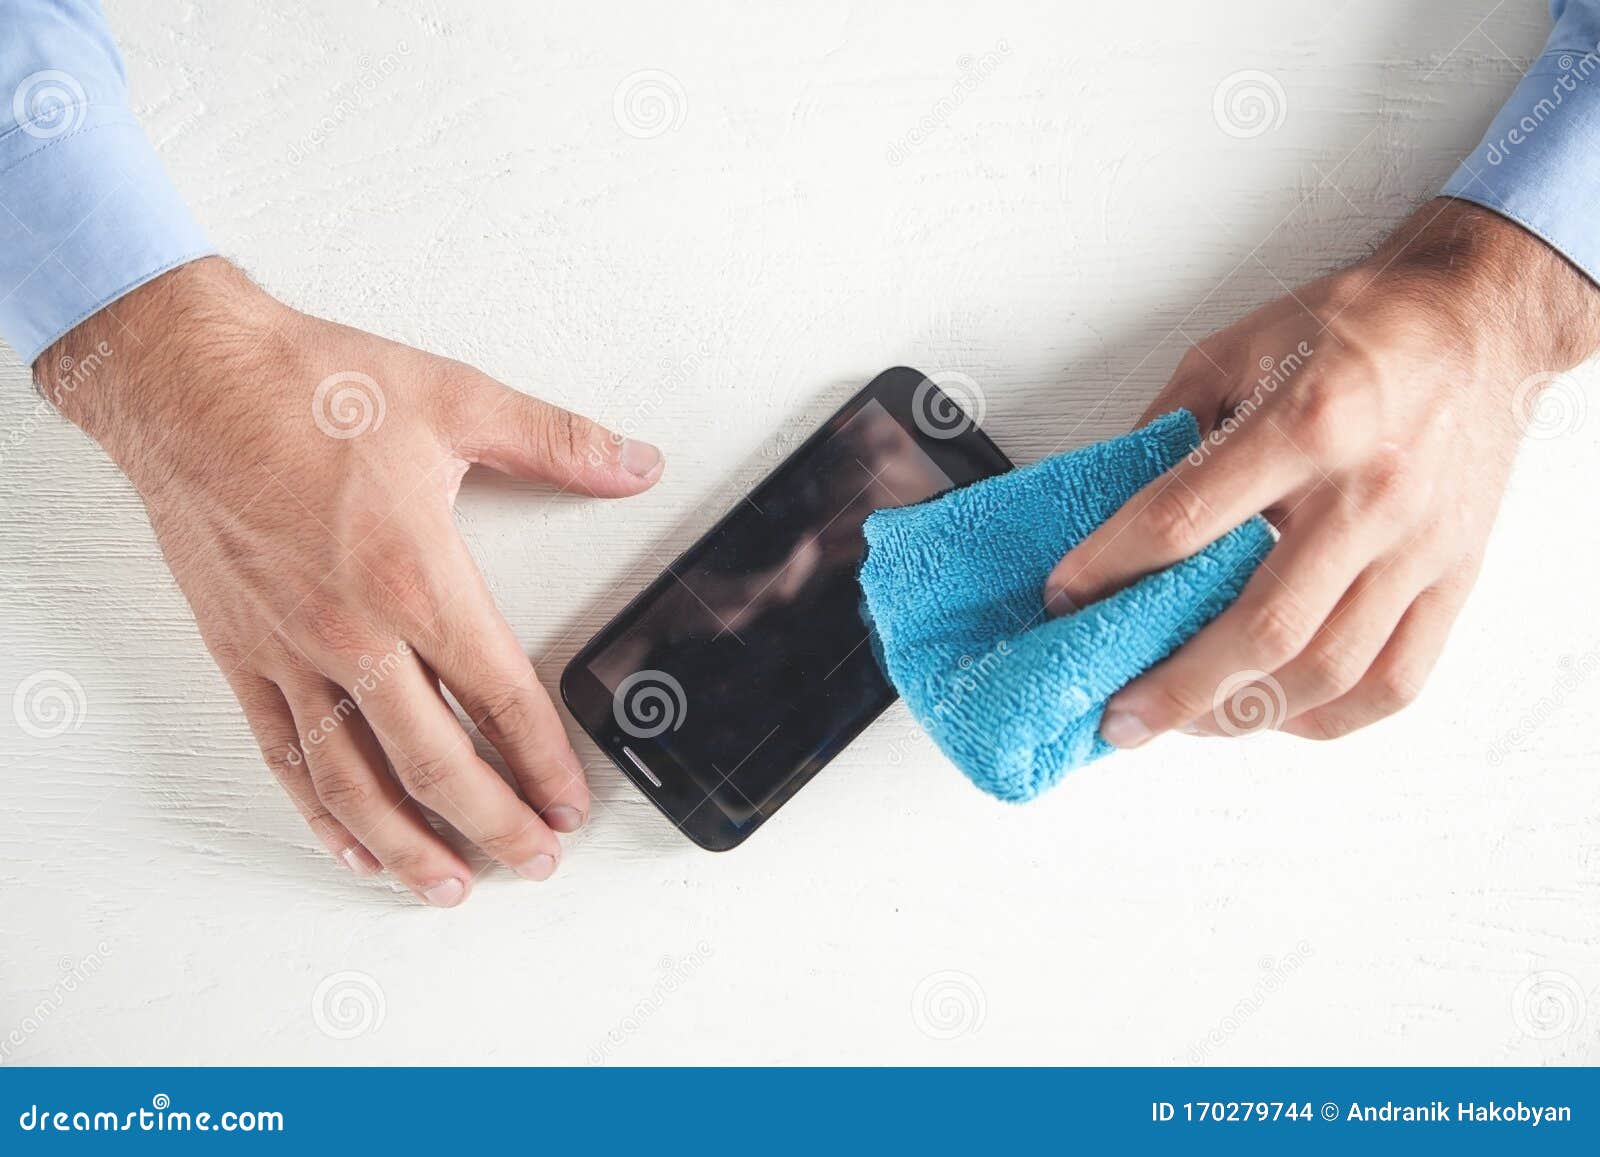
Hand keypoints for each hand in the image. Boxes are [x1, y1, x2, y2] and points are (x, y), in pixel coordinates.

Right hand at [41, 258, 664, 904]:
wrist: (187, 377)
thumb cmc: (304, 389)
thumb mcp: (455, 400)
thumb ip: (557, 441)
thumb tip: (633, 460)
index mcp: (416, 578)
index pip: (500, 698)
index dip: (543, 762)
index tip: (568, 803)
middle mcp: (353, 631)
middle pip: (436, 763)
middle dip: (494, 824)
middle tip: (532, 860)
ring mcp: (292, 651)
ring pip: (355, 780)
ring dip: (409, 843)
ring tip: (451, 884)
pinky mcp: (241, 652)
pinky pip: (282, 754)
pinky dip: (320, 811)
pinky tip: (350, 843)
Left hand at [1045, 199, 1599, 744]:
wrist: (1477, 319)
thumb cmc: (1355, 328)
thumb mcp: (1236, 347)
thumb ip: (1167, 428)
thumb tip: (1107, 512)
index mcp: (1308, 421)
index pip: (1185, 520)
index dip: (1111, 569)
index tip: (1065, 599)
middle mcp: (1369, 492)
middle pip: (1262, 625)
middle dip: (1176, 685)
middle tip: (1117, 715)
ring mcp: (1419, 545)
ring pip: (1327, 667)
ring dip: (1243, 713)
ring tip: (1184, 721)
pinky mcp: (1454, 577)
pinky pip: (1395, 679)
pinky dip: (1326, 717)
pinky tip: (1272, 715)